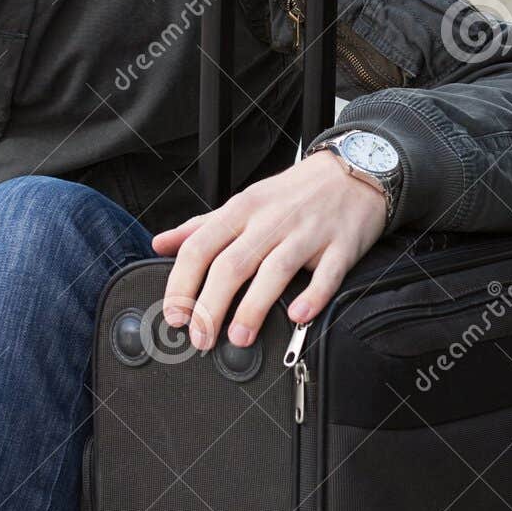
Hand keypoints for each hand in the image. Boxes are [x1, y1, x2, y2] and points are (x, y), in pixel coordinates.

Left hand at [151, 151, 388, 350]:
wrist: (351, 172)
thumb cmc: (292, 194)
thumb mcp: (243, 202)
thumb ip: (200, 226)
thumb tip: (160, 244)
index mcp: (242, 209)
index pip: (200, 247)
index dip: (182, 283)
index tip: (174, 314)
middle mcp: (271, 220)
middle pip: (232, 264)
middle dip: (210, 306)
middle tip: (200, 338)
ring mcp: (307, 233)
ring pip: (274, 271)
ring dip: (253, 309)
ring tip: (238, 338)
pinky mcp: (341, 246)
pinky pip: (326, 275)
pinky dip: (312, 297)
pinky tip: (298, 316)